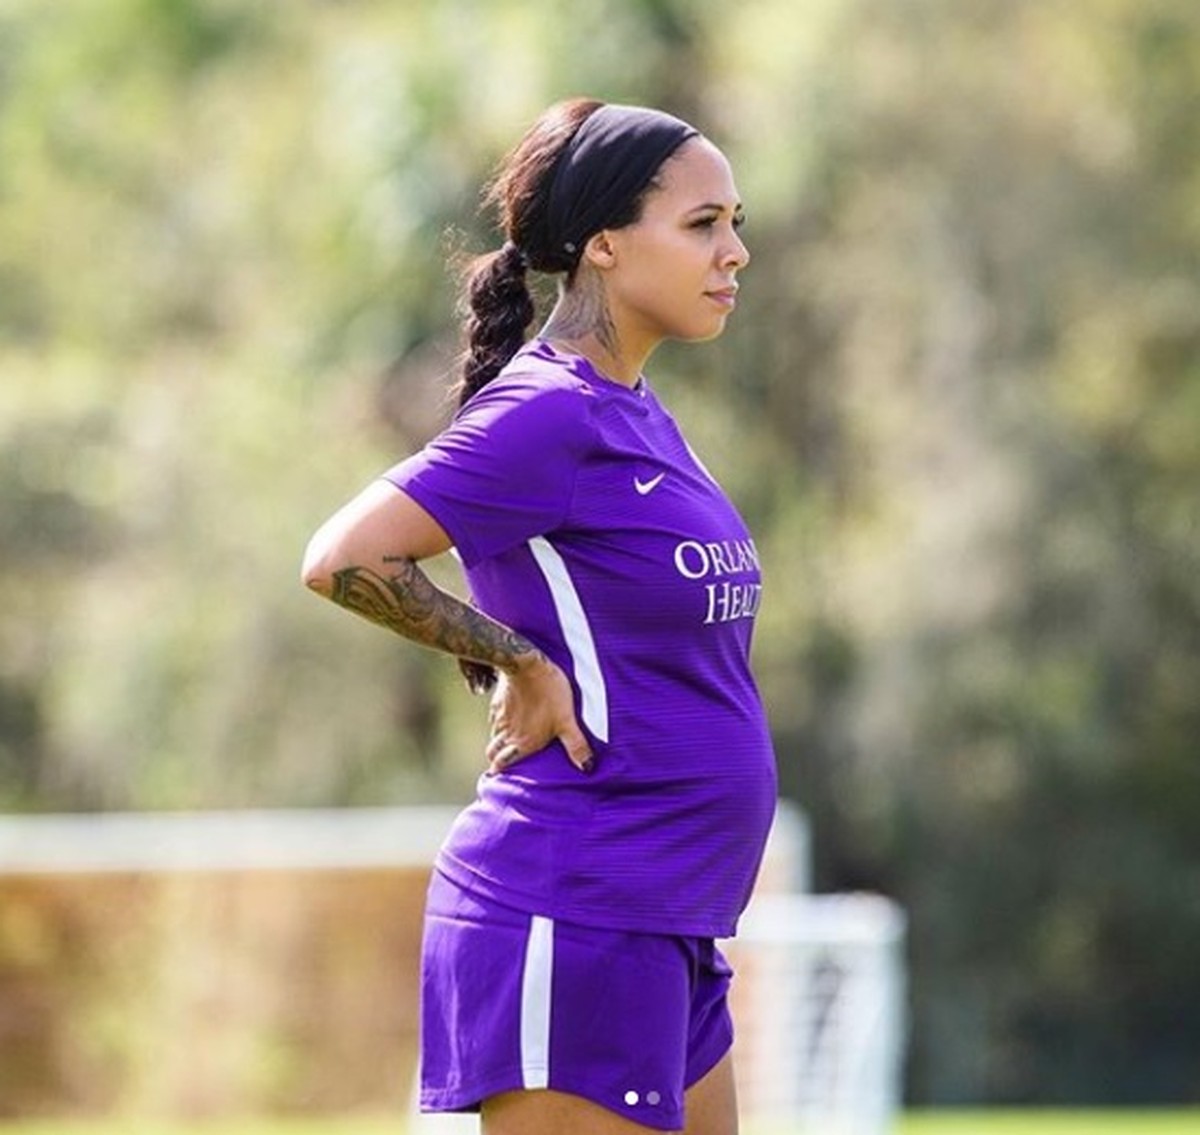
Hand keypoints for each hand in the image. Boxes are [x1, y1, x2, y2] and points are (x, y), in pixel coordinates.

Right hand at [484, 652, 593, 775]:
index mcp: (522, 743)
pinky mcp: (497, 702)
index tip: (500, 779)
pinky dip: (499, 724)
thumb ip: (576, 745)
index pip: (501, 764)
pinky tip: (509, 720)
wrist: (526, 665)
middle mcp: (507, 734)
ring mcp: (500, 718)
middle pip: (492, 753)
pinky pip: (494, 719)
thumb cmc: (549, 693)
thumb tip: (587, 767)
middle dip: (496, 760)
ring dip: (498, 742)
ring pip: (493, 736)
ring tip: (507, 743)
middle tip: (502, 763)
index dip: (499, 772)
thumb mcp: (567, 720)